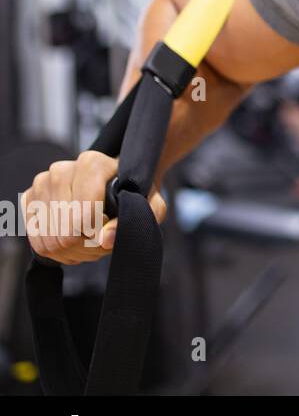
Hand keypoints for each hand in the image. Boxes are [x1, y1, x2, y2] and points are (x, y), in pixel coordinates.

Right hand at [20, 151, 167, 264]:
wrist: (119, 179)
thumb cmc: (136, 192)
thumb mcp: (151, 205)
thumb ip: (136, 218)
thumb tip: (105, 239)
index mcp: (91, 163)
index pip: (83, 215)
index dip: (96, 234)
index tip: (109, 232)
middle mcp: (61, 169)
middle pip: (64, 231)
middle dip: (86, 246)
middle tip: (102, 244)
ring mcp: (42, 183)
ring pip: (48, 239)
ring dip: (72, 251)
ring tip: (91, 243)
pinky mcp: (30, 198)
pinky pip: (35, 239)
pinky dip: (56, 251)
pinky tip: (74, 244)